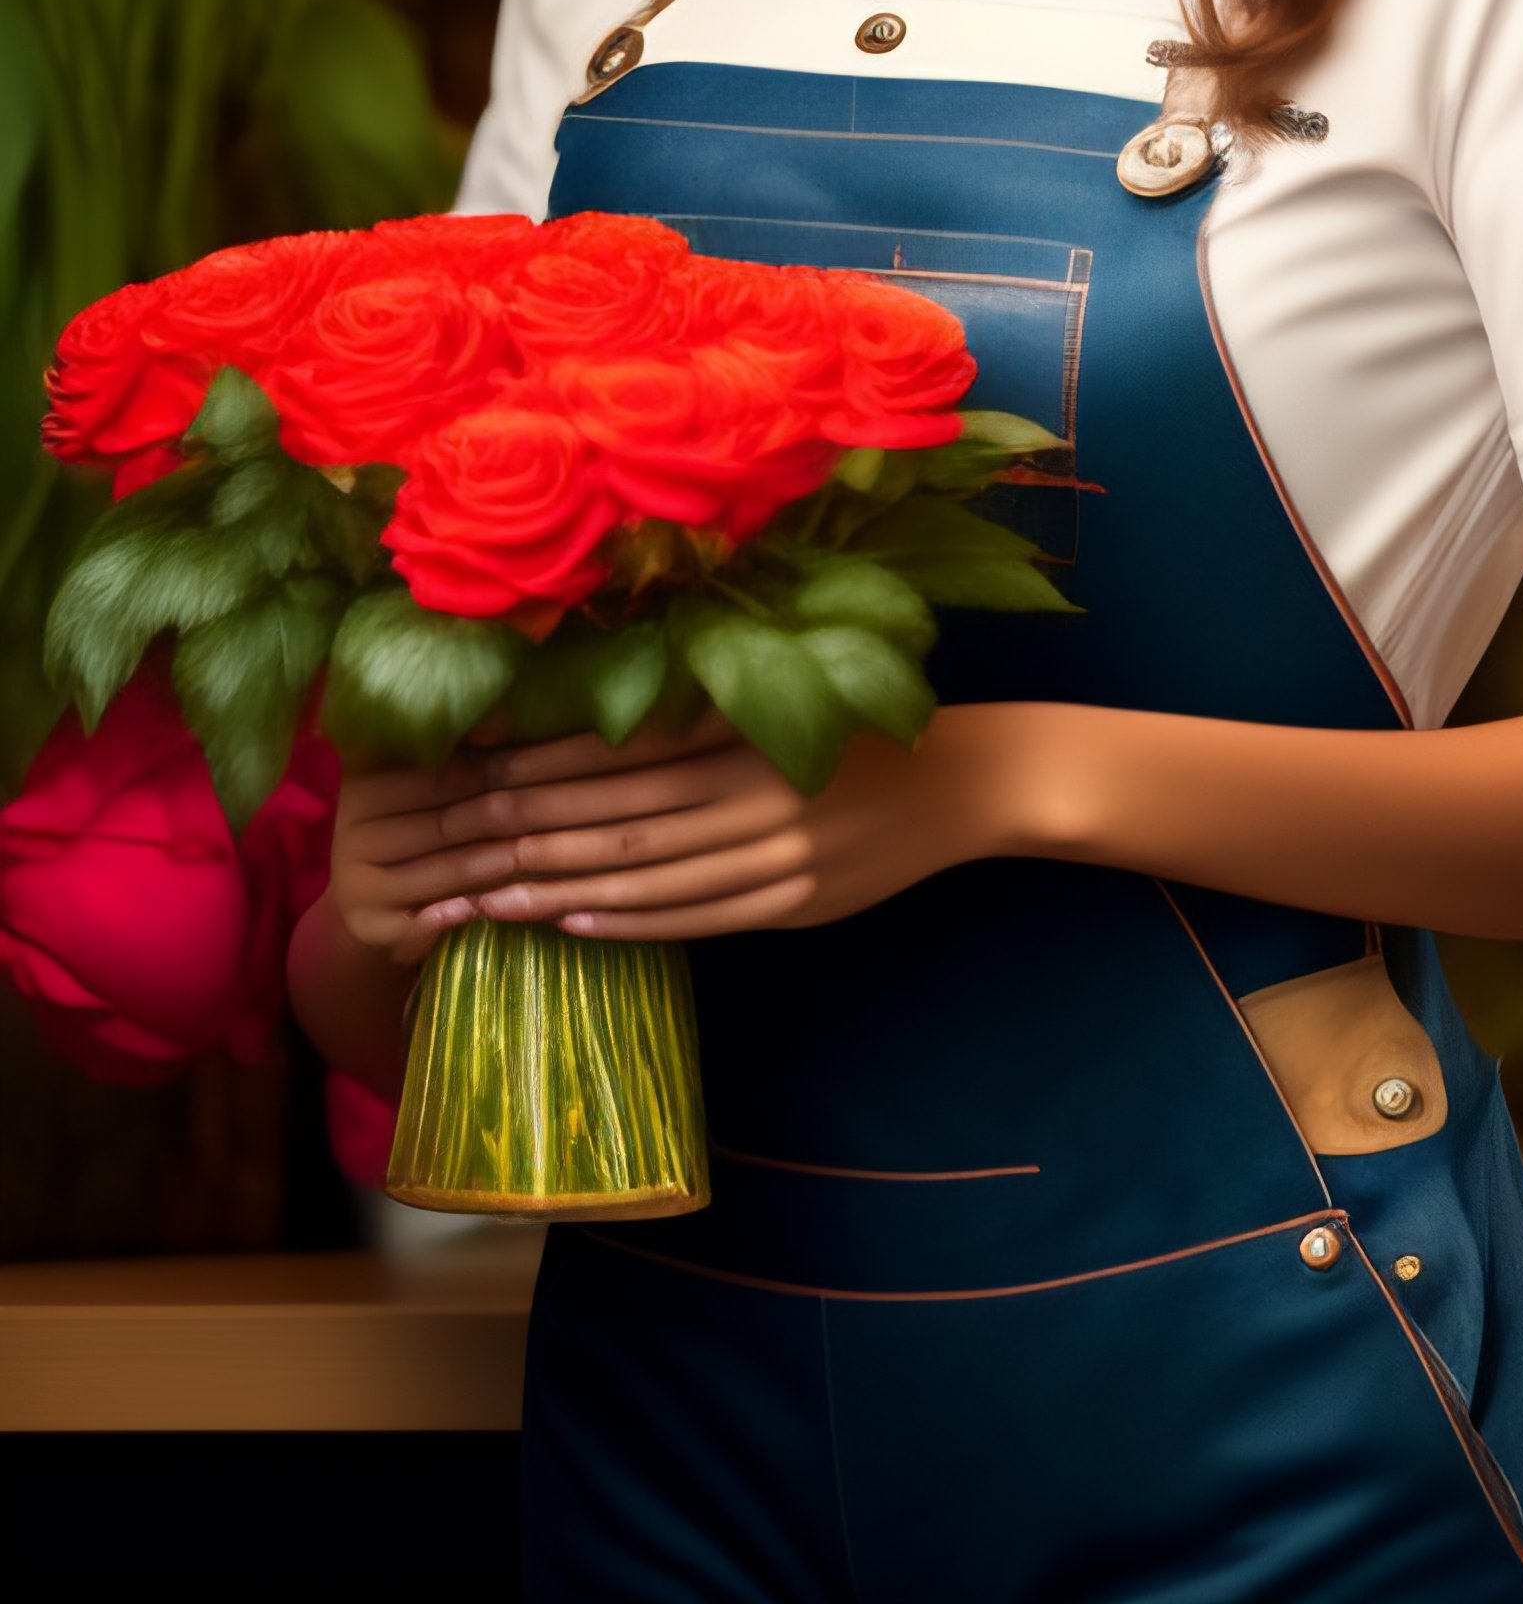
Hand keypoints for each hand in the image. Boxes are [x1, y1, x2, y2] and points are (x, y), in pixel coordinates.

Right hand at [322, 705, 725, 966]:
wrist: (378, 906)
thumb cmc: (435, 827)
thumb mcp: (451, 780)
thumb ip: (482, 749)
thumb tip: (532, 698)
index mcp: (374, 767)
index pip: (452, 768)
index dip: (513, 768)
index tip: (570, 764)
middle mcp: (355, 816)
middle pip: (452, 817)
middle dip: (520, 817)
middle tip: (584, 814)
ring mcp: (355, 871)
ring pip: (447, 865)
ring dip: (506, 866)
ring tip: (562, 856)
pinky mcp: (365, 921)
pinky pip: (427, 914)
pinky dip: (471, 910)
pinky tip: (511, 906)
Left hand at [424, 701, 1014, 941]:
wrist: (965, 783)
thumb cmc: (862, 731)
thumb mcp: (785, 706)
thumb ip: (701, 723)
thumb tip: (595, 730)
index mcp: (744, 733)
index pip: (619, 754)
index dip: (539, 767)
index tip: (468, 775)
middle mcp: (754, 794)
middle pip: (616, 819)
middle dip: (525, 835)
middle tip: (450, 847)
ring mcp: (776, 857)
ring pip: (646, 877)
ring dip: (557, 890)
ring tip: (487, 897)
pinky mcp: (795, 906)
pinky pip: (696, 919)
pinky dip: (628, 922)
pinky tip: (572, 922)